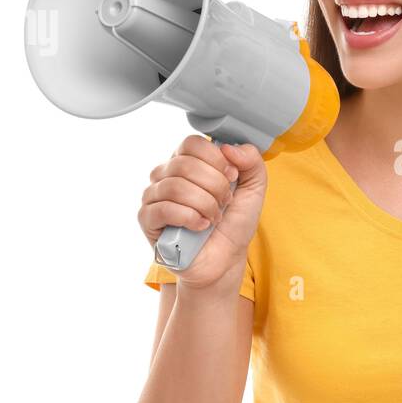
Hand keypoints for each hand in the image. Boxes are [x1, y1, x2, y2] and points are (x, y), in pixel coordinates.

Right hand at [137, 135, 266, 291]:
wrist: (226, 258)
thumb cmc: (233, 222)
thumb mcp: (254, 188)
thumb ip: (251, 161)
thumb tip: (228, 147)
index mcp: (188, 161)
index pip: (192, 143)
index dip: (216, 159)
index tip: (231, 177)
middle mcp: (166, 174)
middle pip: (184, 163)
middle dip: (214, 185)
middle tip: (224, 202)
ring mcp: (153, 196)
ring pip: (175, 186)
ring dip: (205, 204)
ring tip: (214, 217)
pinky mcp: (147, 219)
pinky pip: (163, 208)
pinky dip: (189, 217)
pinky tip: (200, 226)